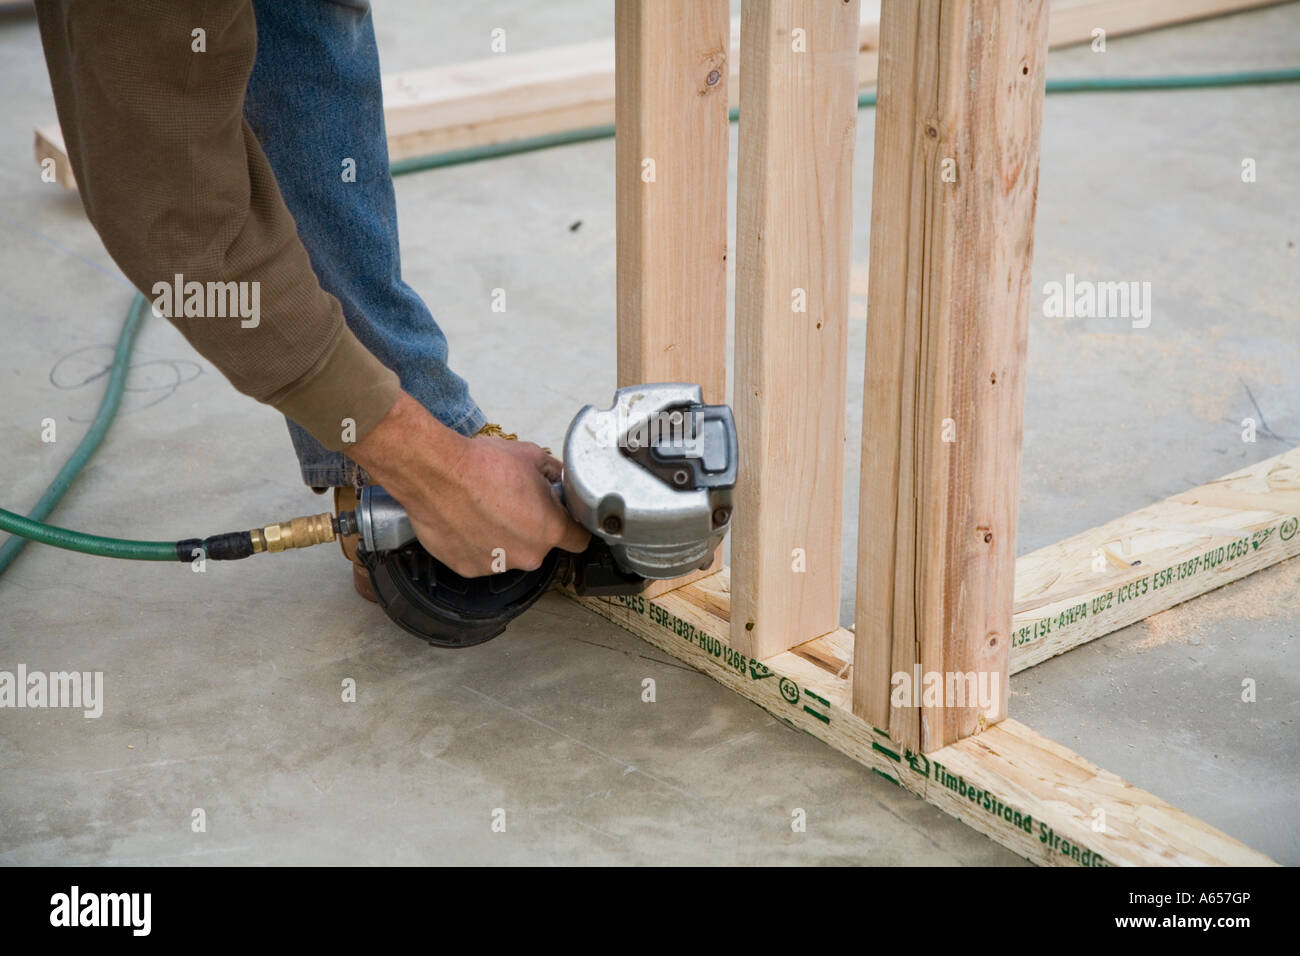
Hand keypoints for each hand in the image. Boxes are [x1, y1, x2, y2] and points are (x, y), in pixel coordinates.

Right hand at [349, 392, 588, 576]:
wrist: (435, 472)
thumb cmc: (483, 464)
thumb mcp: (531, 456)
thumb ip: (553, 472)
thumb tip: (558, 476)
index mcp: (550, 530)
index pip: (578, 540)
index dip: (573, 526)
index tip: (564, 518)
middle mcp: (526, 555)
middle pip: (540, 546)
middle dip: (531, 528)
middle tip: (513, 503)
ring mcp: (496, 566)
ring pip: (508, 553)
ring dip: (502, 538)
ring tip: (484, 509)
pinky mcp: (467, 568)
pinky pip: (480, 558)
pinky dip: (475, 544)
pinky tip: (465, 520)